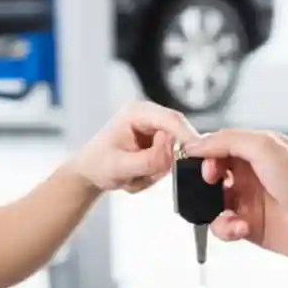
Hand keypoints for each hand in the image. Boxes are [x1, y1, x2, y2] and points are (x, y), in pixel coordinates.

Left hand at [68, 101, 200, 192]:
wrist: (90, 173)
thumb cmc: (97, 164)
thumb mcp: (119, 166)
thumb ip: (147, 161)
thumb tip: (173, 154)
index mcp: (137, 112)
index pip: (171, 119)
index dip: (187, 136)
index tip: (197, 155)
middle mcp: (150, 116)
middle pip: (180, 135)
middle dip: (167, 160)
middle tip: (145, 175)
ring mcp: (157, 131)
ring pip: (176, 152)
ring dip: (158, 170)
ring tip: (133, 176)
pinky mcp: (161, 144)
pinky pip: (172, 161)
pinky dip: (157, 173)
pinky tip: (138, 175)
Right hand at [183, 129, 287, 267]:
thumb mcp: (266, 148)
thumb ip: (228, 141)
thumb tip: (197, 143)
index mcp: (258, 149)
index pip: (219, 144)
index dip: (205, 151)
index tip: (197, 160)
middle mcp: (253, 173)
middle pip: (212, 172)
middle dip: (203, 179)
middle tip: (210, 183)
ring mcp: (251, 200)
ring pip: (213, 201)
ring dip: (212, 207)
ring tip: (227, 212)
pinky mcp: (251, 227)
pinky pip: (224, 225)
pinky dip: (225, 227)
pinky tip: (240, 227)